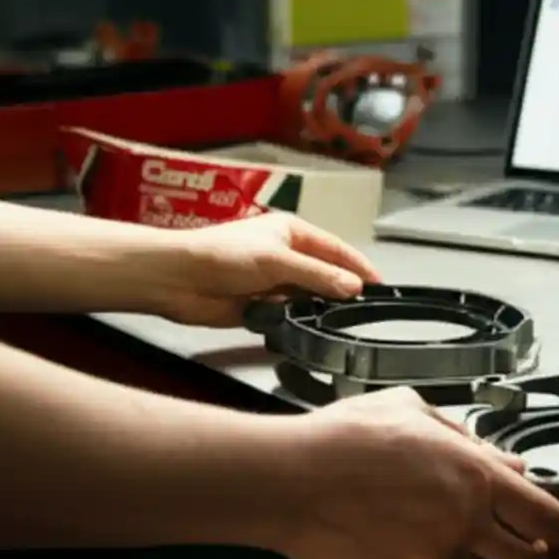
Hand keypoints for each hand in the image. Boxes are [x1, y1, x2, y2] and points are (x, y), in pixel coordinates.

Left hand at [160, 212, 381, 326]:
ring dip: (316, 306)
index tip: (380, 285)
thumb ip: (318, 275)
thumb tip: (353, 287)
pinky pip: (290, 314)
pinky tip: (302, 325)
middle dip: (340, 289)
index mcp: (292, 232)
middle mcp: (286, 255)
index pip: (336, 249)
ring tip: (331, 318)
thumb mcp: (277, 260)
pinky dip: (296, 319)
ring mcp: (274, 281)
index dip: (359, 266)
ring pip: (309, 296)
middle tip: (361, 308)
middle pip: (325, 274)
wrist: (179, 280)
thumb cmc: (222, 256)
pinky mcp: (261, 305)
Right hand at [276, 387, 558, 558]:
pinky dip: (414, 554)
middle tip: (522, 540)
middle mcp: (464, 523)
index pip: (549, 515)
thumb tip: (504, 459)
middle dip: (533, 551)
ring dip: (458, 543)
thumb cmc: (344, 438)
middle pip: (528, 558)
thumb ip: (468, 440)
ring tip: (413, 511)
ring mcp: (434, 558)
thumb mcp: (414, 411)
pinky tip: (385, 525)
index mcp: (475, 476)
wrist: (289, 480)